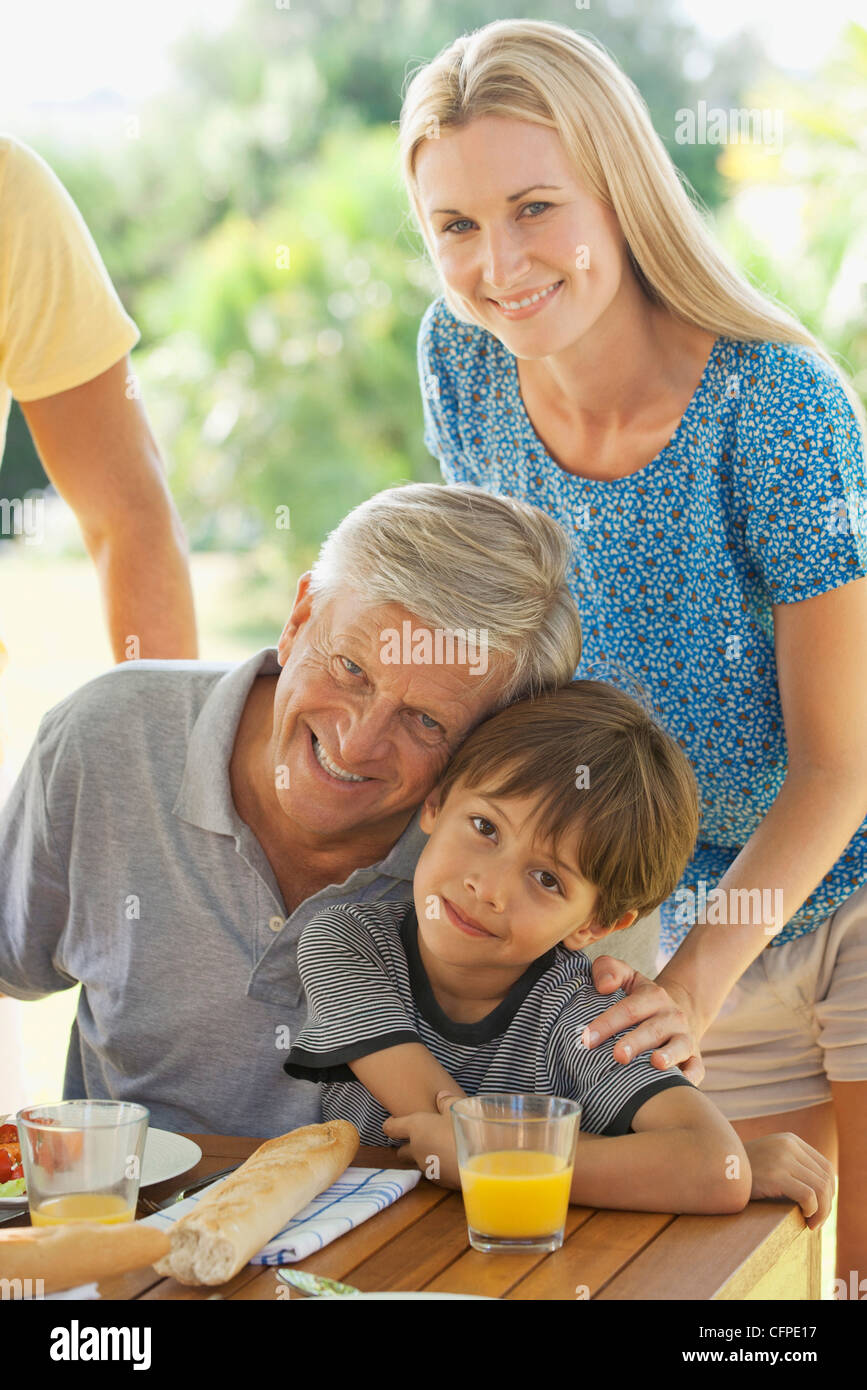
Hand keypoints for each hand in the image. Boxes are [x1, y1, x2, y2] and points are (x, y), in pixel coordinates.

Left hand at [382, 1091, 461, 1187]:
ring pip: (419, 1162)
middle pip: (401, 1151)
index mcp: (417, 1129)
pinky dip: (440, 1166)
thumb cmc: (467, 1132)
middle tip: (421, 1137)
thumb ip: (447, 1102)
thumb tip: (441, 1096)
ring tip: (443, 1148)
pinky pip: (434, 1171)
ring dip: (426, 1156)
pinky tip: (454, 1160)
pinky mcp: (440, 1182)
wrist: (483, 1166)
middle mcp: (417, 1150)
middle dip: (407, 1146)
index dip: (391, 1124)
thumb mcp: (459, 1111)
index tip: (394, 1121)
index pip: (391, 1128)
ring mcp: (427, 1168)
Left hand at [587, 956, 704, 1084]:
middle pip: (651, 1030)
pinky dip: (691, 1076)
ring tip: (655, 1063)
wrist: (675, 1013)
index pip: (628, 1009)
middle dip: (634, 1043)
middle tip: (617, 1055)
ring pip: (678, 1047)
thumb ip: (608, 969)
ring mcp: (685, 1037)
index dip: (607, 1023)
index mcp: (653, 996)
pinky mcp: (694, 1057)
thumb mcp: (626, 977)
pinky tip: (682, 1083)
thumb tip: (604, 986)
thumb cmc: (639, 999)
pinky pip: (696, 1068)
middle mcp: (672, 1016)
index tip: (587, 1038)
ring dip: (667, 1056)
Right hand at [744, 1133, 835, 1229]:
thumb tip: (821, 1193)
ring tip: (811, 1224)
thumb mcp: (771, 1161)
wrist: (713, 1169)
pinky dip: (813, 1211)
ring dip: (822, 1212)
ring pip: (821, 1189)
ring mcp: (782, 1157)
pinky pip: (809, 1196)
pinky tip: (802, 1218)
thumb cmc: (744, 1175)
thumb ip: (793, 1167)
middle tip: (815, 1222)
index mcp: (790, 1140)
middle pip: (826, 1179)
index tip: (819, 1210)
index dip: (829, 1192)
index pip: (826, 1168)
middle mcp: (788, 1144)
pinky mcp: (775, 1174)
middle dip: (827, 1205)